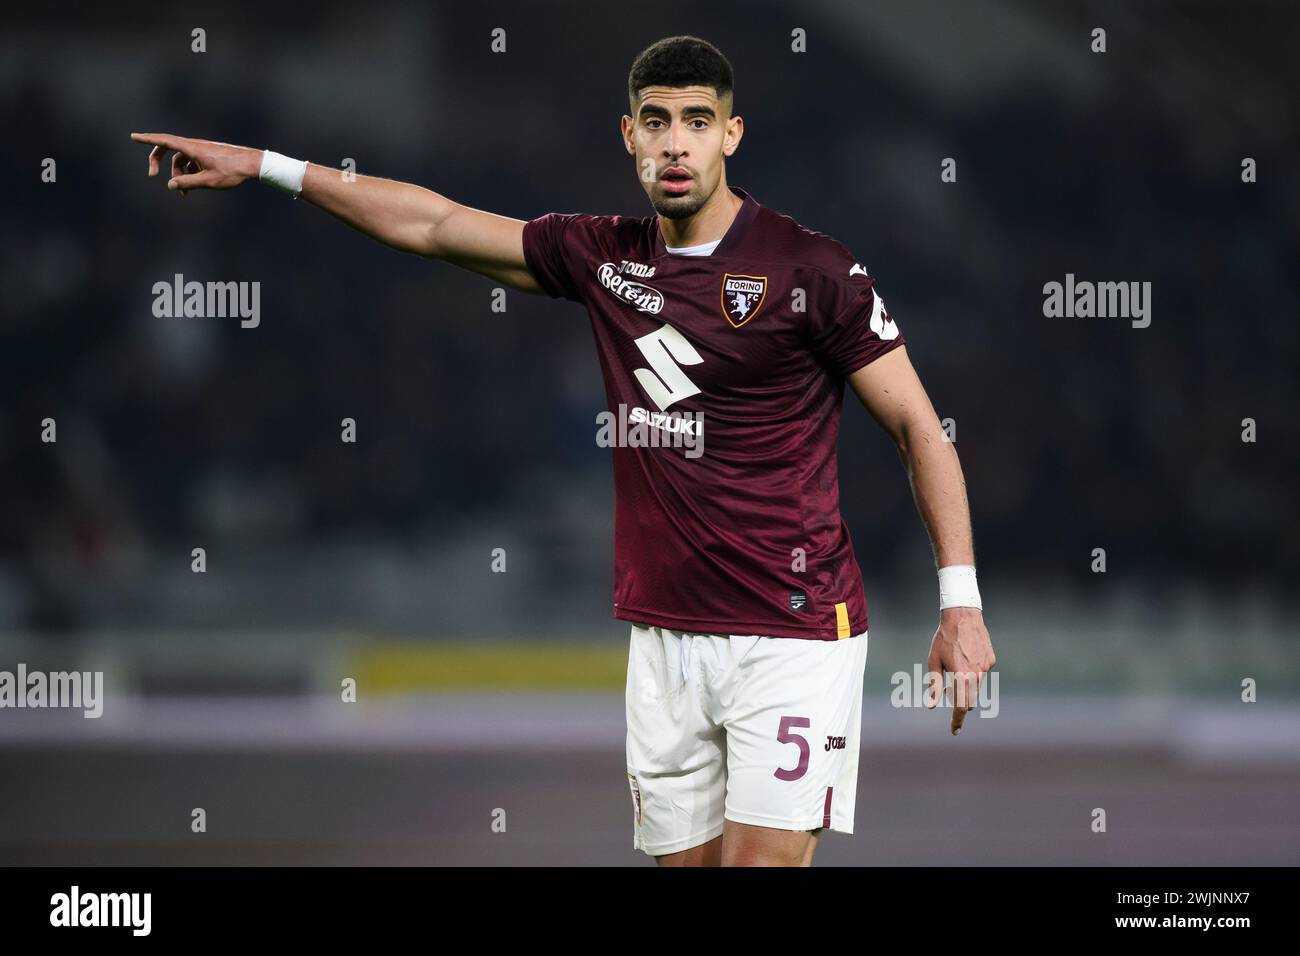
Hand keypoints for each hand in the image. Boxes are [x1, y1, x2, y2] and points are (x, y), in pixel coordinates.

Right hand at [129, 132, 260, 195]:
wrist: (252, 164)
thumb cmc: (232, 172)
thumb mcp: (208, 181)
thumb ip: (187, 183)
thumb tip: (170, 185)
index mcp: (192, 148)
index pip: (165, 141)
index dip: (148, 139)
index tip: (133, 137)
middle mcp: (194, 145)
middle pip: (168, 149)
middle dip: (158, 161)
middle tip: (152, 175)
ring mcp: (201, 149)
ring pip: (181, 159)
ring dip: (178, 174)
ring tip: (184, 192)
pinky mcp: (207, 154)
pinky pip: (191, 161)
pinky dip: (188, 172)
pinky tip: (194, 186)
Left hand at [925, 606, 995, 734]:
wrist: (963, 616)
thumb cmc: (944, 638)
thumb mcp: (933, 661)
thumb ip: (934, 684)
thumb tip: (931, 705)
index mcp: (961, 676)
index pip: (961, 707)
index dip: (957, 721)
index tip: (955, 731)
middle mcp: (976, 674)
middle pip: (970, 699)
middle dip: (960, 702)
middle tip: (946, 693)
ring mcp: (986, 667)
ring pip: (976, 686)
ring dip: (966, 685)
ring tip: (954, 666)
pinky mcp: (991, 659)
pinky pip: (981, 672)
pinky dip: (973, 671)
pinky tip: (965, 655)